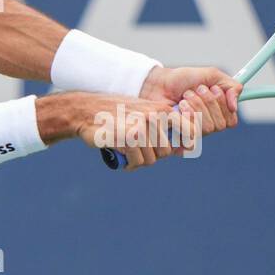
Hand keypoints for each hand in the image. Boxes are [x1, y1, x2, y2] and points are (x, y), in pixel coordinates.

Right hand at [72, 93, 199, 171]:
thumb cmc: (116, 115)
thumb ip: (163, 127)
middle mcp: (155, 117)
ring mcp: (141, 127)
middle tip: (139, 151)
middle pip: (166, 152)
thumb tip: (185, 149)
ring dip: (139, 161)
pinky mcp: (128, 138)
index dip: (185, 145)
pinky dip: (130, 164)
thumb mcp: (143, 113)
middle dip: (153, 155)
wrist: (86, 111)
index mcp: (163, 110)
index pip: (189, 133)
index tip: (177, 150)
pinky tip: (124, 158)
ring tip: (129, 153)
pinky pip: (138, 162)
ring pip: (152, 159)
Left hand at [139, 66, 241, 155]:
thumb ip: (231, 87)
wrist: (159, 83)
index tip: (213, 90)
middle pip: (220, 125)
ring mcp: (194, 133)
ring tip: (184, 97)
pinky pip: (192, 134)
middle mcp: (208, 125)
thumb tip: (235, 106)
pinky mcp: (180, 137)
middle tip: (195, 91)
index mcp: (218, 114)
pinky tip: (179, 108)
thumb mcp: (212, 75)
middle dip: (208, 103)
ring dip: (196, 107)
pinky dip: (187, 116)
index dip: (224, 106)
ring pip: (207, 129)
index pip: (231, 121)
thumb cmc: (183, 79)